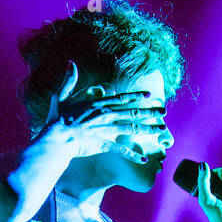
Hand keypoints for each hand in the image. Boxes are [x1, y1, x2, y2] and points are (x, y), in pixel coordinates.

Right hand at [43, 62, 167, 164]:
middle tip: (164, 112)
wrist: (57, 137)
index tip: (149, 96)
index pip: (122, 98)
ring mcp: (106, 129)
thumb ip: (69, 80)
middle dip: (150, 112)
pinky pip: (121, 151)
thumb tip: (70, 63)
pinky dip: (133, 155)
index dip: (137, 97)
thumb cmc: (58, 119)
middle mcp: (106, 114)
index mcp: (99, 103)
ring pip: (132, 128)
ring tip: (162, 130)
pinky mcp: (103, 144)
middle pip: (132, 112)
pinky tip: (145, 158)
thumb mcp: (62, 96)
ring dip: (148, 129)